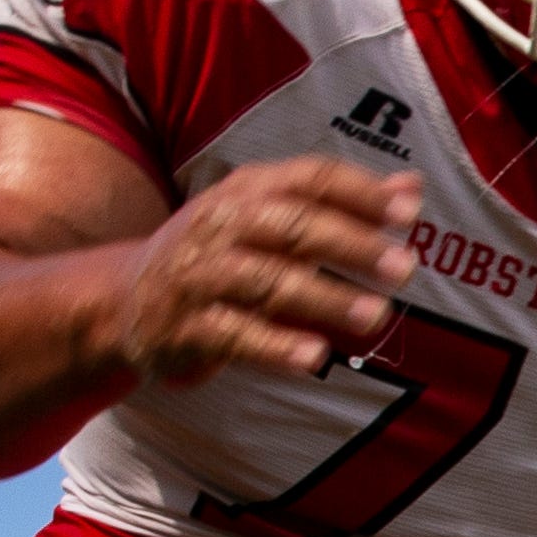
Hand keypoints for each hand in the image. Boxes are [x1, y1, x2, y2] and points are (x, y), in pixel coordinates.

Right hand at [102, 156, 419, 384]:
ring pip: (267, 283)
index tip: (409, 213)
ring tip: (377, 316)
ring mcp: (201, 277)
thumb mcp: (269, 216)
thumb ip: (340, 204)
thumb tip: (412, 189)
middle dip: (350, 245)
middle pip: (290, 227)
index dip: (359, 193)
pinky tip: (316, 357)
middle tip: (404, 267)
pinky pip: (236, 336)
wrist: (124, 301)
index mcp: (245, 191)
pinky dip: (276, 347)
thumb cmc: (219, 253)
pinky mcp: (189, 328)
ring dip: (325, 299)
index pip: (308, 179)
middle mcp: (221, 226)